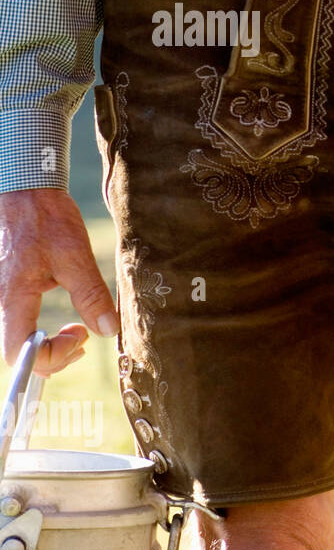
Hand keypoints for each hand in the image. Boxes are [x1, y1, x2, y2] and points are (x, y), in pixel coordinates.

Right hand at [0, 189, 118, 374]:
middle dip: (54, 355)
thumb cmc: (47, 220)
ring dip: (48, 346)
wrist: (24, 192)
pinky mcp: (4, 292)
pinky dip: (39, 333)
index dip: (51, 356)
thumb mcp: (76, 257)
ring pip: (18, 341)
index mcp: (12, 298)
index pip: (19, 352)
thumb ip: (92, 296)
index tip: (80, 335)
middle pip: (18, 352)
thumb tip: (107, 330)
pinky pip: (17, 325)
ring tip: (77, 330)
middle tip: (83, 336)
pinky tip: (63, 321)